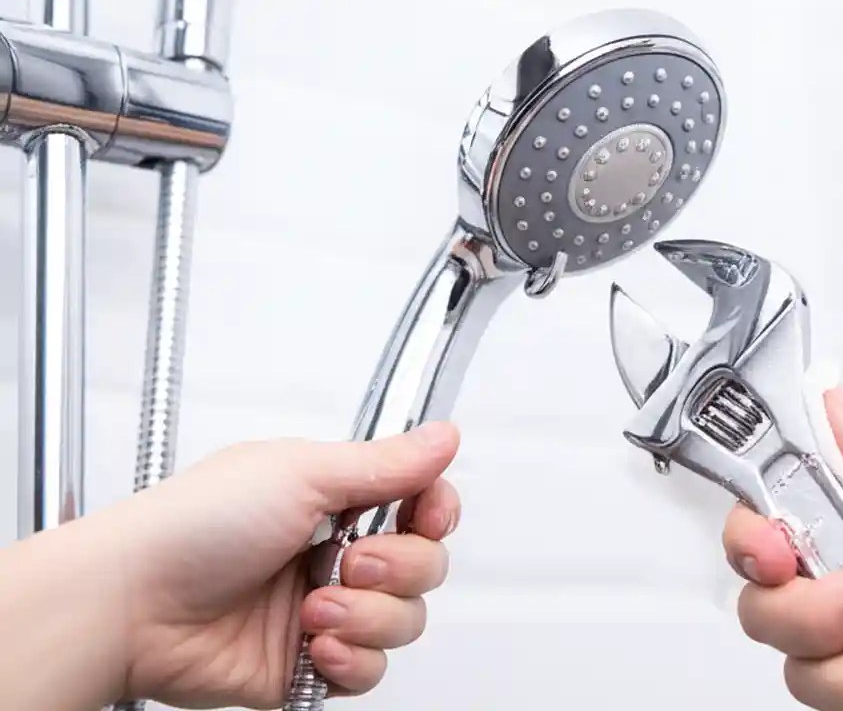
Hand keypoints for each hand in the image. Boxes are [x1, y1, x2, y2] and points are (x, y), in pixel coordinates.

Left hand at [107, 422, 459, 707]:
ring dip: (368, 616)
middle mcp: (335, 554)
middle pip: (425, 567)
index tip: (426, 515)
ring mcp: (324, 611)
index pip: (421, 505)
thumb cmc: (194, 526)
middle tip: (351, 560)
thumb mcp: (300, 474)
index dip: (436, 512)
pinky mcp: (309, 665)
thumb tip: (444, 436)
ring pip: (404, 622)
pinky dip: (351, 660)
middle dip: (400, 567)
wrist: (133, 605)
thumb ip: (385, 463)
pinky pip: (370, 671)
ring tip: (313, 608)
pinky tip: (314, 644)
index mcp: (335, 500)